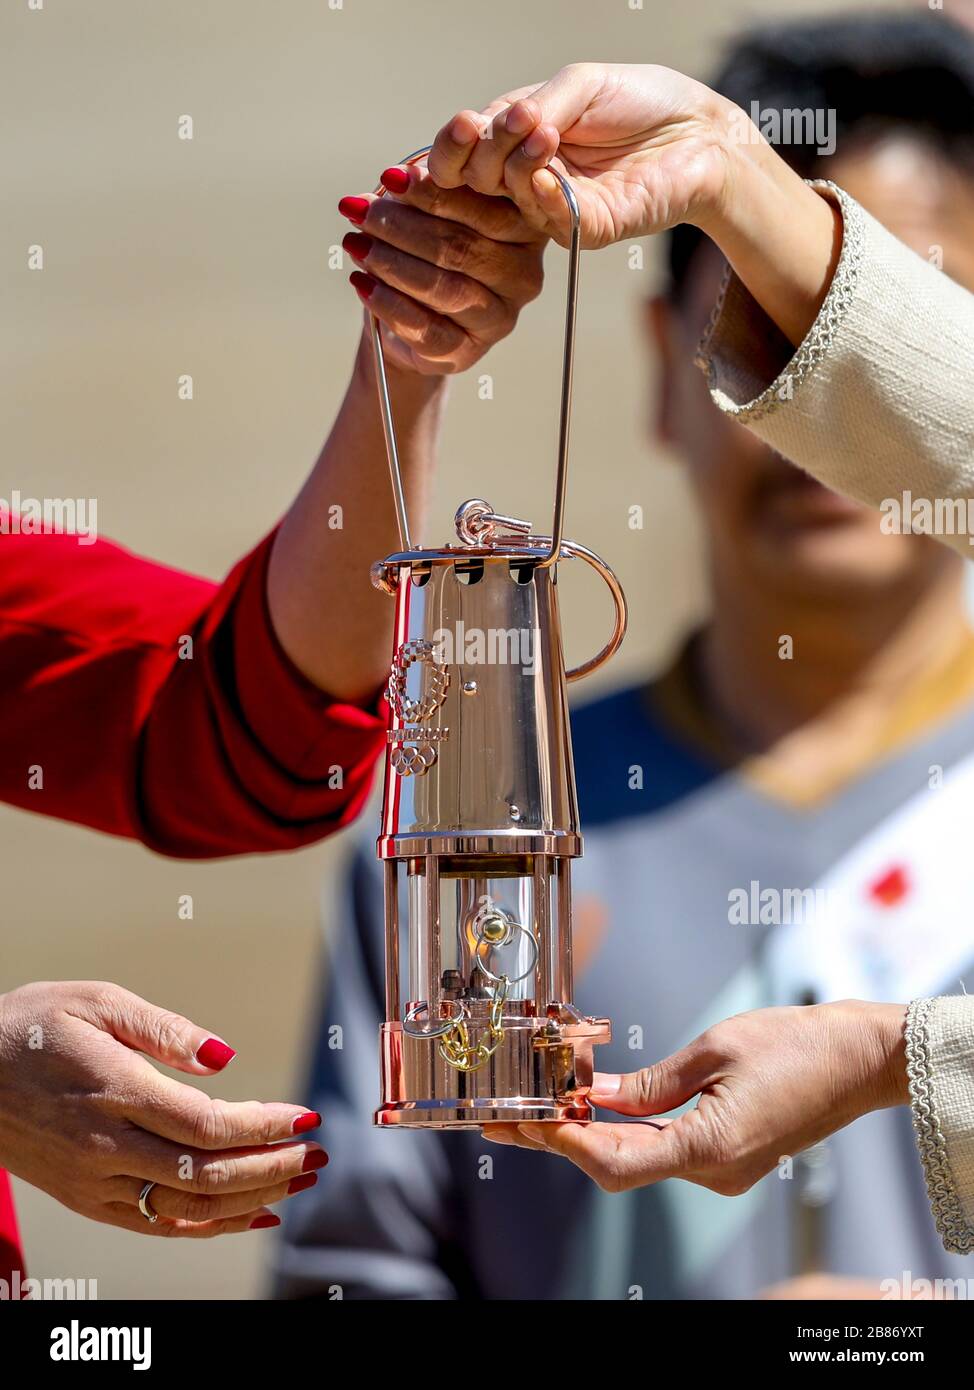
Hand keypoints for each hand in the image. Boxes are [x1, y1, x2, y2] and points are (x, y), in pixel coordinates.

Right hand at [0, 981, 326, 1236]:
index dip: (264, 1126)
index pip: (207, 1125)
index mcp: (114, 1090)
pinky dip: (207, 1226)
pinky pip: (153, 1224)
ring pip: (185, 1208)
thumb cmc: (30, 1026)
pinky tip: (249, 1213)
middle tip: (319, 1152)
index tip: (306, 1115)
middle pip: (206, 1172)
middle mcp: (105, 1145)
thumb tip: (224, 1057)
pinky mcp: (83, 1199)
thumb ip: (164, 1029)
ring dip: (250, 1199)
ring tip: (300, 1181)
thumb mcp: (95, 1000)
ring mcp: (93, 1180)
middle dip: (274, 1166)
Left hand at [338, 166, 545, 373]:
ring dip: (392, 263)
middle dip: (402, 227)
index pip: (483, 208)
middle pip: (461, 248)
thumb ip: (421, 190)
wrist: (417, 317)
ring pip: (445, 288)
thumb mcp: (429, 210)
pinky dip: (389, 304)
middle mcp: (524, 275)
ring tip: (355, 244)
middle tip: (360, 212)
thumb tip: (394, 179)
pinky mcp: (470, 351)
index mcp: (526, 229)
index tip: (389, 176)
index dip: (432, 191)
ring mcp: (500, 318)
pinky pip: (428, 329)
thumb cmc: (430, 250)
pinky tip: (361, 284)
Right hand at [427, 64, 731, 248]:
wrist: (700, 130)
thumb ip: (533, 106)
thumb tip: (489, 129)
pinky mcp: (587, 229)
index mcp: (518, 142)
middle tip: (520, 121)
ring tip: (544, 132)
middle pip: (477, 178)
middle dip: (487, 149)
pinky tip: (546, 168)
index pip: (465, 154)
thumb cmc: (642, 103)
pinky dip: (540, 193)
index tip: (465, 124)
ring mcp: (556, 208)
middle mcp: (530, 179)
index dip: (453, 145)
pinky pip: (550, 219)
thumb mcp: (578, 85)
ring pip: (510, 198)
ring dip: (516, 163)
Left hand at [484, 1001, 907, 1194]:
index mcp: (712, 1149)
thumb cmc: (798, 1046)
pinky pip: (663, 1148)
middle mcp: (714, 1172)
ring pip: (637, 1158)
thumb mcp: (714, 1050)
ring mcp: (722, 1170)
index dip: (565, 1143)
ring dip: (588, 1134)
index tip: (527, 1122)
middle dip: (561, 1140)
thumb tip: (595, 1095)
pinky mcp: (726, 1155)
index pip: (617, 1161)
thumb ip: (650, 1082)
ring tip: (538, 1106)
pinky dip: (625, 1129)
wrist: (859, 1059)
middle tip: (509, 1121)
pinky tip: (591, 1106)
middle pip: (618, 1165)